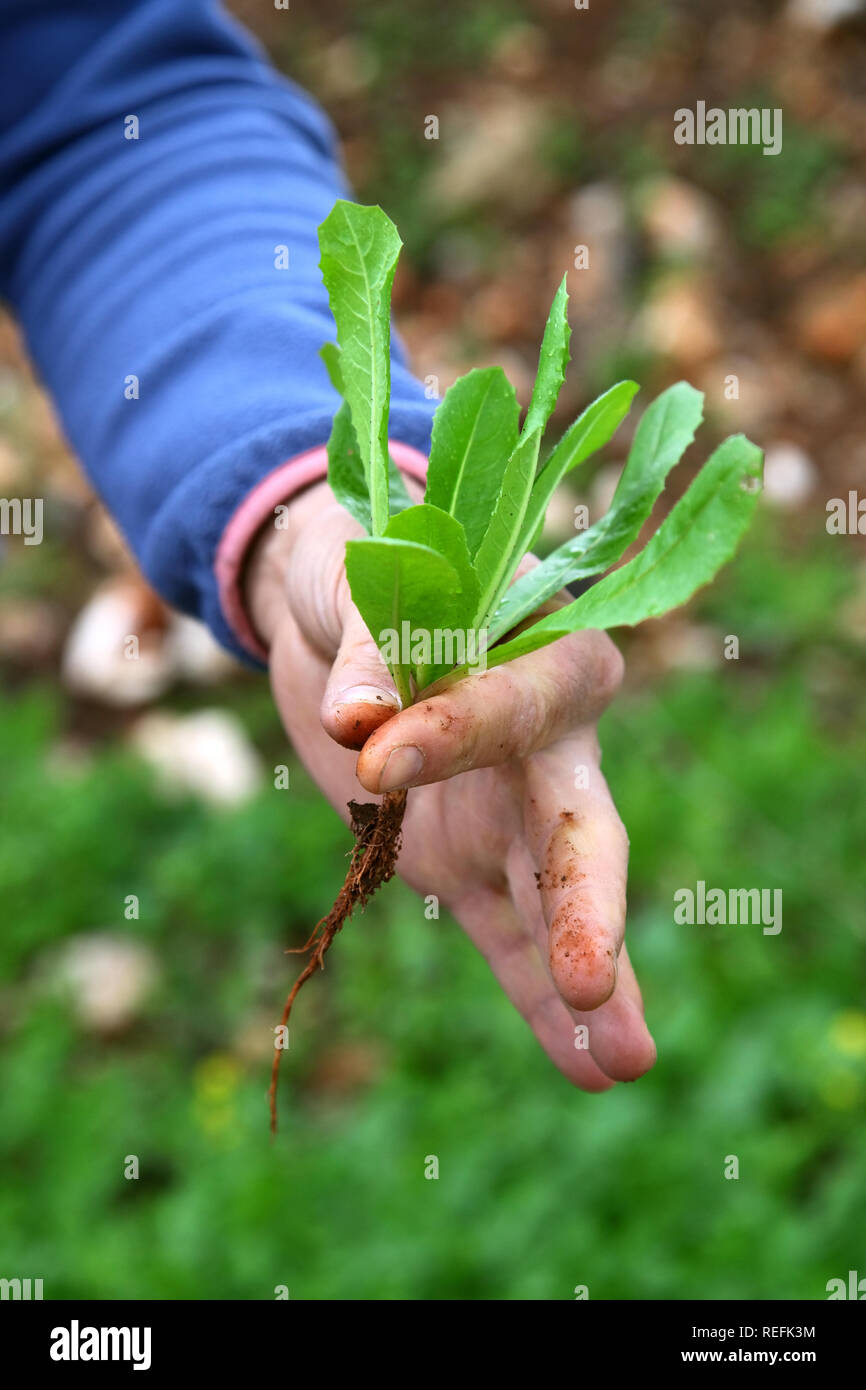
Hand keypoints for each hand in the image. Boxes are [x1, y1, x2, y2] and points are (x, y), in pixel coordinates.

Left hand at [246, 479, 655, 1089]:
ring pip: (555, 897)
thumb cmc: (359, 563)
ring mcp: (508, 809)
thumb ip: (369, 637)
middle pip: (581, 824)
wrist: (332, 607)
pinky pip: (500, 932)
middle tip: (585, 980)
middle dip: (586, 902)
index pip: (524, 700)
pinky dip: (530, 995)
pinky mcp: (457, 858)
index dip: (462, 730)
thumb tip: (357, 719)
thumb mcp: (354, 572)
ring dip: (585, 977)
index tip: (377, 758)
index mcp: (540, 646)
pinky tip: (582, 1067)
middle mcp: (545, 740)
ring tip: (625, 1064)